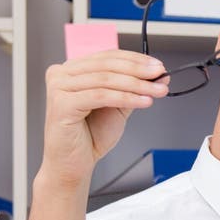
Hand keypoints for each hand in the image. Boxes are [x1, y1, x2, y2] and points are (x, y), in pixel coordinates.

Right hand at [40, 50, 168, 188]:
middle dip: (139, 71)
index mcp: (73, 70)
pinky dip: (126, 97)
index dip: (136, 59)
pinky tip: (144, 101)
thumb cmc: (90, 135)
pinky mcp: (61, 104)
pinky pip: (101, 96)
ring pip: (106, 80)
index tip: (158, 66)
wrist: (74, 163)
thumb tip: (159, 75)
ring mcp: (59, 87)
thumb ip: (134, 89)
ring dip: (138, 85)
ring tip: (158, 91)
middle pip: (108, 65)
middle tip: (161, 75)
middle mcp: (62, 74)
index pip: (108, 56)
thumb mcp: (118, 106)